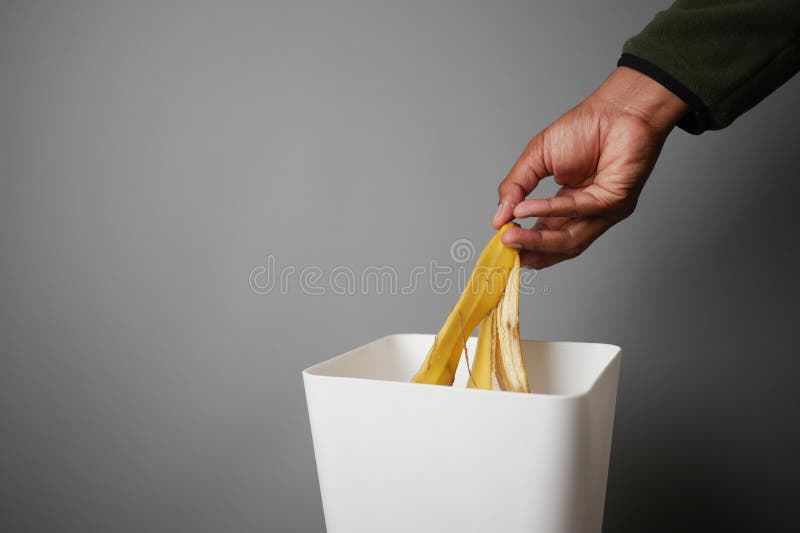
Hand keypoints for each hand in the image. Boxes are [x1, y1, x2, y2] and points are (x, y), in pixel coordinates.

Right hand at [493, 67, 687, 267]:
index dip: (524, 243)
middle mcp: (589, 213)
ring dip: (537, 240)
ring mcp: (604, 210)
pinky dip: (548, 210)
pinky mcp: (616, 201)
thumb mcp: (536, 158)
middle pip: (559, 245)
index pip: (546, 234)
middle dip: (529, 251)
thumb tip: (498, 217)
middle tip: (504, 250)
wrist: (618, 107)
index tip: (500, 245)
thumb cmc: (585, 127)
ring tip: (511, 236)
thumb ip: (515, 187)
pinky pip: (577, 210)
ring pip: (570, 238)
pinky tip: (525, 209)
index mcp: (569, 205)